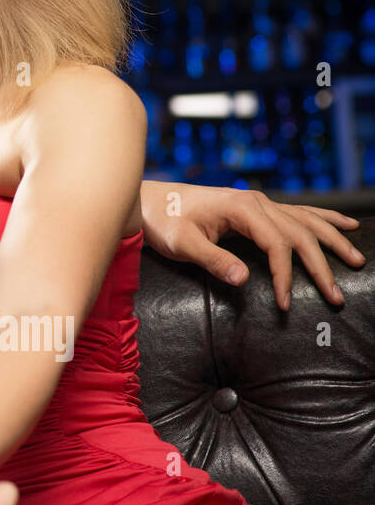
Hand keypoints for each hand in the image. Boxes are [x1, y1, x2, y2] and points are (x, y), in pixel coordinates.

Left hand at [140, 180, 364, 309]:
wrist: (149, 201)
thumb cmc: (162, 221)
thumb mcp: (182, 243)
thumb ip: (213, 260)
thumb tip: (244, 279)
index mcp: (242, 208)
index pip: (277, 244)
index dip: (285, 275)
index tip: (286, 303)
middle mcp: (257, 202)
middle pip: (300, 234)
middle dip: (320, 266)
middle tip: (336, 296)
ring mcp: (259, 202)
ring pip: (306, 221)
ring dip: (333, 240)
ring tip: (356, 260)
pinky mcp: (256, 207)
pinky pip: (298, 212)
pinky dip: (324, 218)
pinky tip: (346, 224)